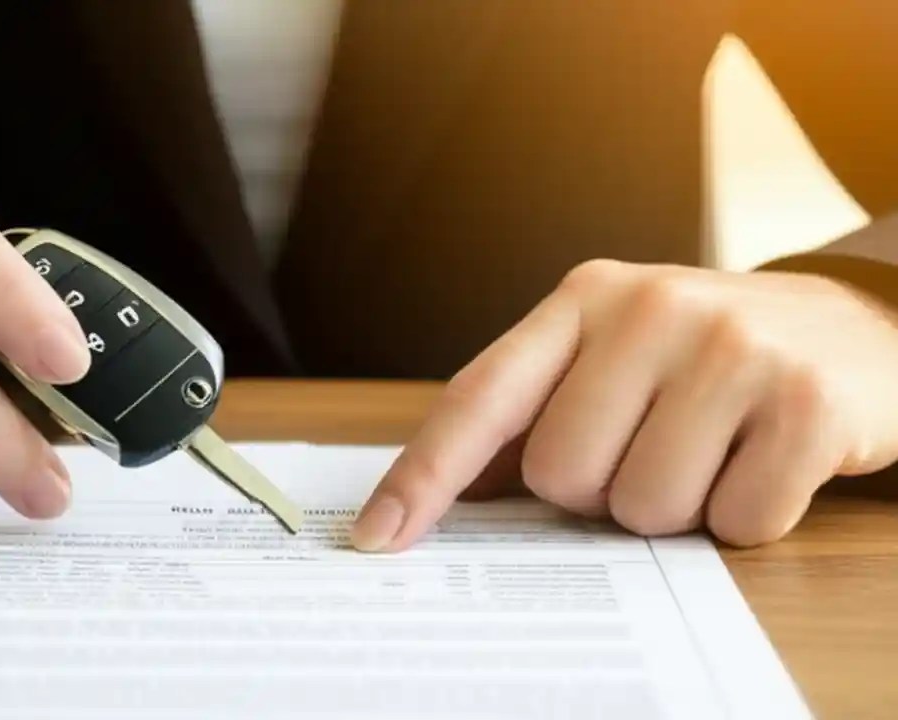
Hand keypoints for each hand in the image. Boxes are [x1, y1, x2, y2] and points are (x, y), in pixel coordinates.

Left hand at [352, 260, 897, 550]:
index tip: (376, 538)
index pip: (479, 397)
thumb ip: (532, 412)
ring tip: (714, 450)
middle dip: (601, 489)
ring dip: (676, 507)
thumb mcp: (613, 355)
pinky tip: (767, 461)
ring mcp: (732, 350)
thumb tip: (439, 497)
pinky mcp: (807, 403)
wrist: (856, 325)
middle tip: (657, 444)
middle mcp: (650, 310)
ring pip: (643, 510)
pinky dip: (747, 517)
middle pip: (560, 475)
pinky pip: (735, 525)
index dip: (423, 476)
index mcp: (583, 300)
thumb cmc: (706, 357)